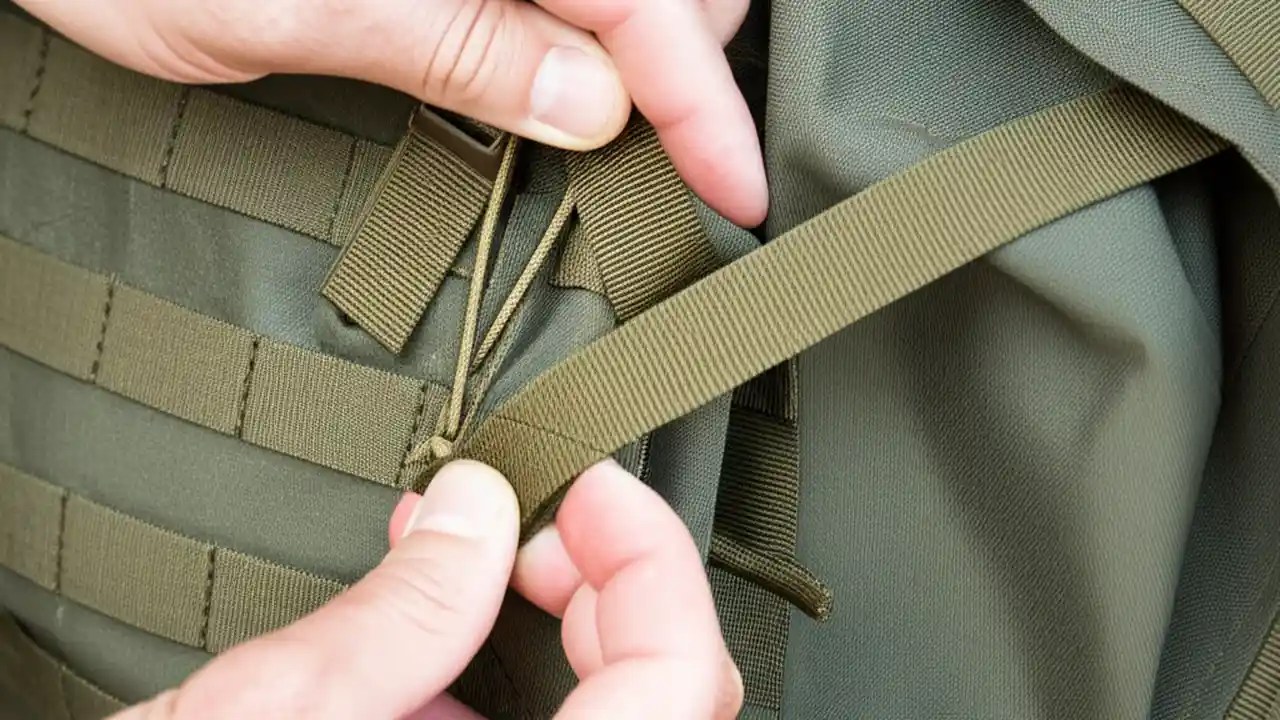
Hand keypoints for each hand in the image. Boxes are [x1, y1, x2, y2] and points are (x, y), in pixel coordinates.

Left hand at [16, 0, 766, 225]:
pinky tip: (549, 83)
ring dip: (637, 55)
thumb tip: (599, 106)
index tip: (735, 189)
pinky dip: (575, 39)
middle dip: (683, 71)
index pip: (649, 5)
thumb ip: (462, 45)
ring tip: (611, 132)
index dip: (705, 105)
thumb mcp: (299, 11)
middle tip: (671, 169)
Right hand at [112, 460, 742, 718]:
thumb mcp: (264, 716)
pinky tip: (432, 630)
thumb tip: (479, 504)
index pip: (675, 686)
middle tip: (520, 525)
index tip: (592, 491)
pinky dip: (502, 672)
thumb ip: (399, 616)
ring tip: (464, 550)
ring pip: (607, 709)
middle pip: (664, 692)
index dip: (653, 563)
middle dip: (600, 583)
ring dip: (554, 618)